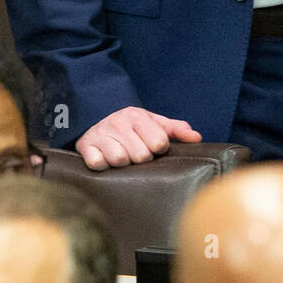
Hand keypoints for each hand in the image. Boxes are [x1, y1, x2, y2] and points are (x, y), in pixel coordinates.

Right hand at [76, 107, 201, 169]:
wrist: (96, 116)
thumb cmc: (131, 125)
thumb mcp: (154, 122)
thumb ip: (176, 129)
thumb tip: (197, 138)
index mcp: (139, 117)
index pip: (159, 143)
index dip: (159, 150)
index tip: (154, 148)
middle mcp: (119, 124)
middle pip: (140, 156)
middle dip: (141, 158)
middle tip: (136, 153)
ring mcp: (101, 135)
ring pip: (120, 161)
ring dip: (123, 164)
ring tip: (123, 157)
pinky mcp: (86, 147)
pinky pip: (97, 164)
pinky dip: (102, 166)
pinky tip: (105, 160)